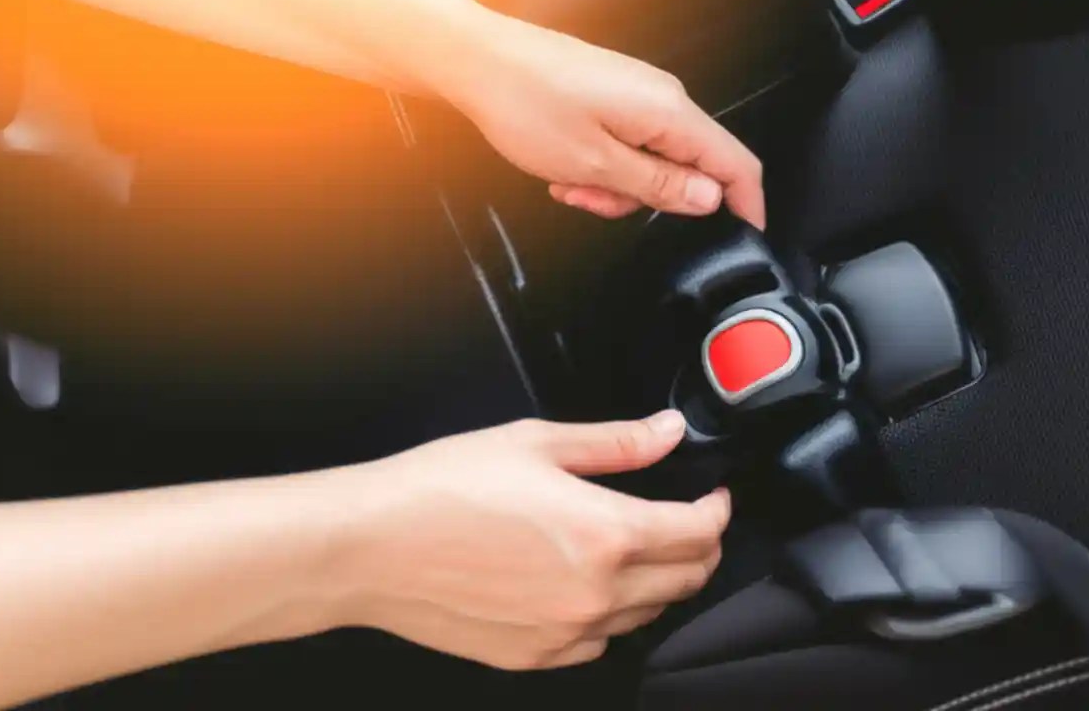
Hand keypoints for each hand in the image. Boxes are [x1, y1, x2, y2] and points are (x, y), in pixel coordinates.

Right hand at [334, 410, 730, 670]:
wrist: (371, 545)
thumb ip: (616, 442)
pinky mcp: (536, 656)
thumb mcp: (535, 443)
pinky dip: (610, 614)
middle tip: (684, 519)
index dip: (717, 510)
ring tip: (632, 548)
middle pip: (687, 579)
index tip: (713, 495)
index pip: (700, 533)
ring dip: (657, 581)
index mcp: (606, 534)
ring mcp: (567, 633)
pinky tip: (585, 586)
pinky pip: (599, 643)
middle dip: (699, 547)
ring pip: (647, 615)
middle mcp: (597, 594)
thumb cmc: (442, 487)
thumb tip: (668, 431)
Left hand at [439, 14, 765, 224]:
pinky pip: (626, 143)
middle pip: (687, 168)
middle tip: (596, 201)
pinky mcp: (614, 94)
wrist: (479, 63)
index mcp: (668, 112)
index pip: (736, 162)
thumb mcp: (596, 164)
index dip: (747, 203)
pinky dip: (601, 164)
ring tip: (570, 181)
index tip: (748, 232)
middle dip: (646, 199)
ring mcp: (637, 93)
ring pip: (651, 161)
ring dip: (615, 185)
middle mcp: (661, 97)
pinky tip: (566, 164)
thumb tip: (708, 199)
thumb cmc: (526, 104)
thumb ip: (659, 185)